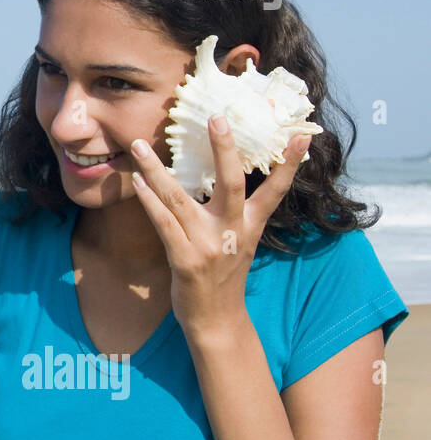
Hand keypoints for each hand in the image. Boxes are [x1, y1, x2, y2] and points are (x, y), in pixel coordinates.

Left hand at [128, 116, 311, 342]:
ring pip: (181, 199)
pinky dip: (149, 201)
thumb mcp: (241, 243)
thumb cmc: (224, 276)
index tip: (301, 136)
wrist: (217, 320)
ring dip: (157, 170)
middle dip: (225, 150)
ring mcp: (209, 246)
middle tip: (217, 118)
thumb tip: (229, 177)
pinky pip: (164, 224)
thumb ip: (238, 213)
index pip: (275, 190)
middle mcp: (233, 232)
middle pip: (231, 184)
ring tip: (140, 146)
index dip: (289, 165)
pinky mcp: (185, 261)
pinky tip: (137, 182)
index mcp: (250, 226)